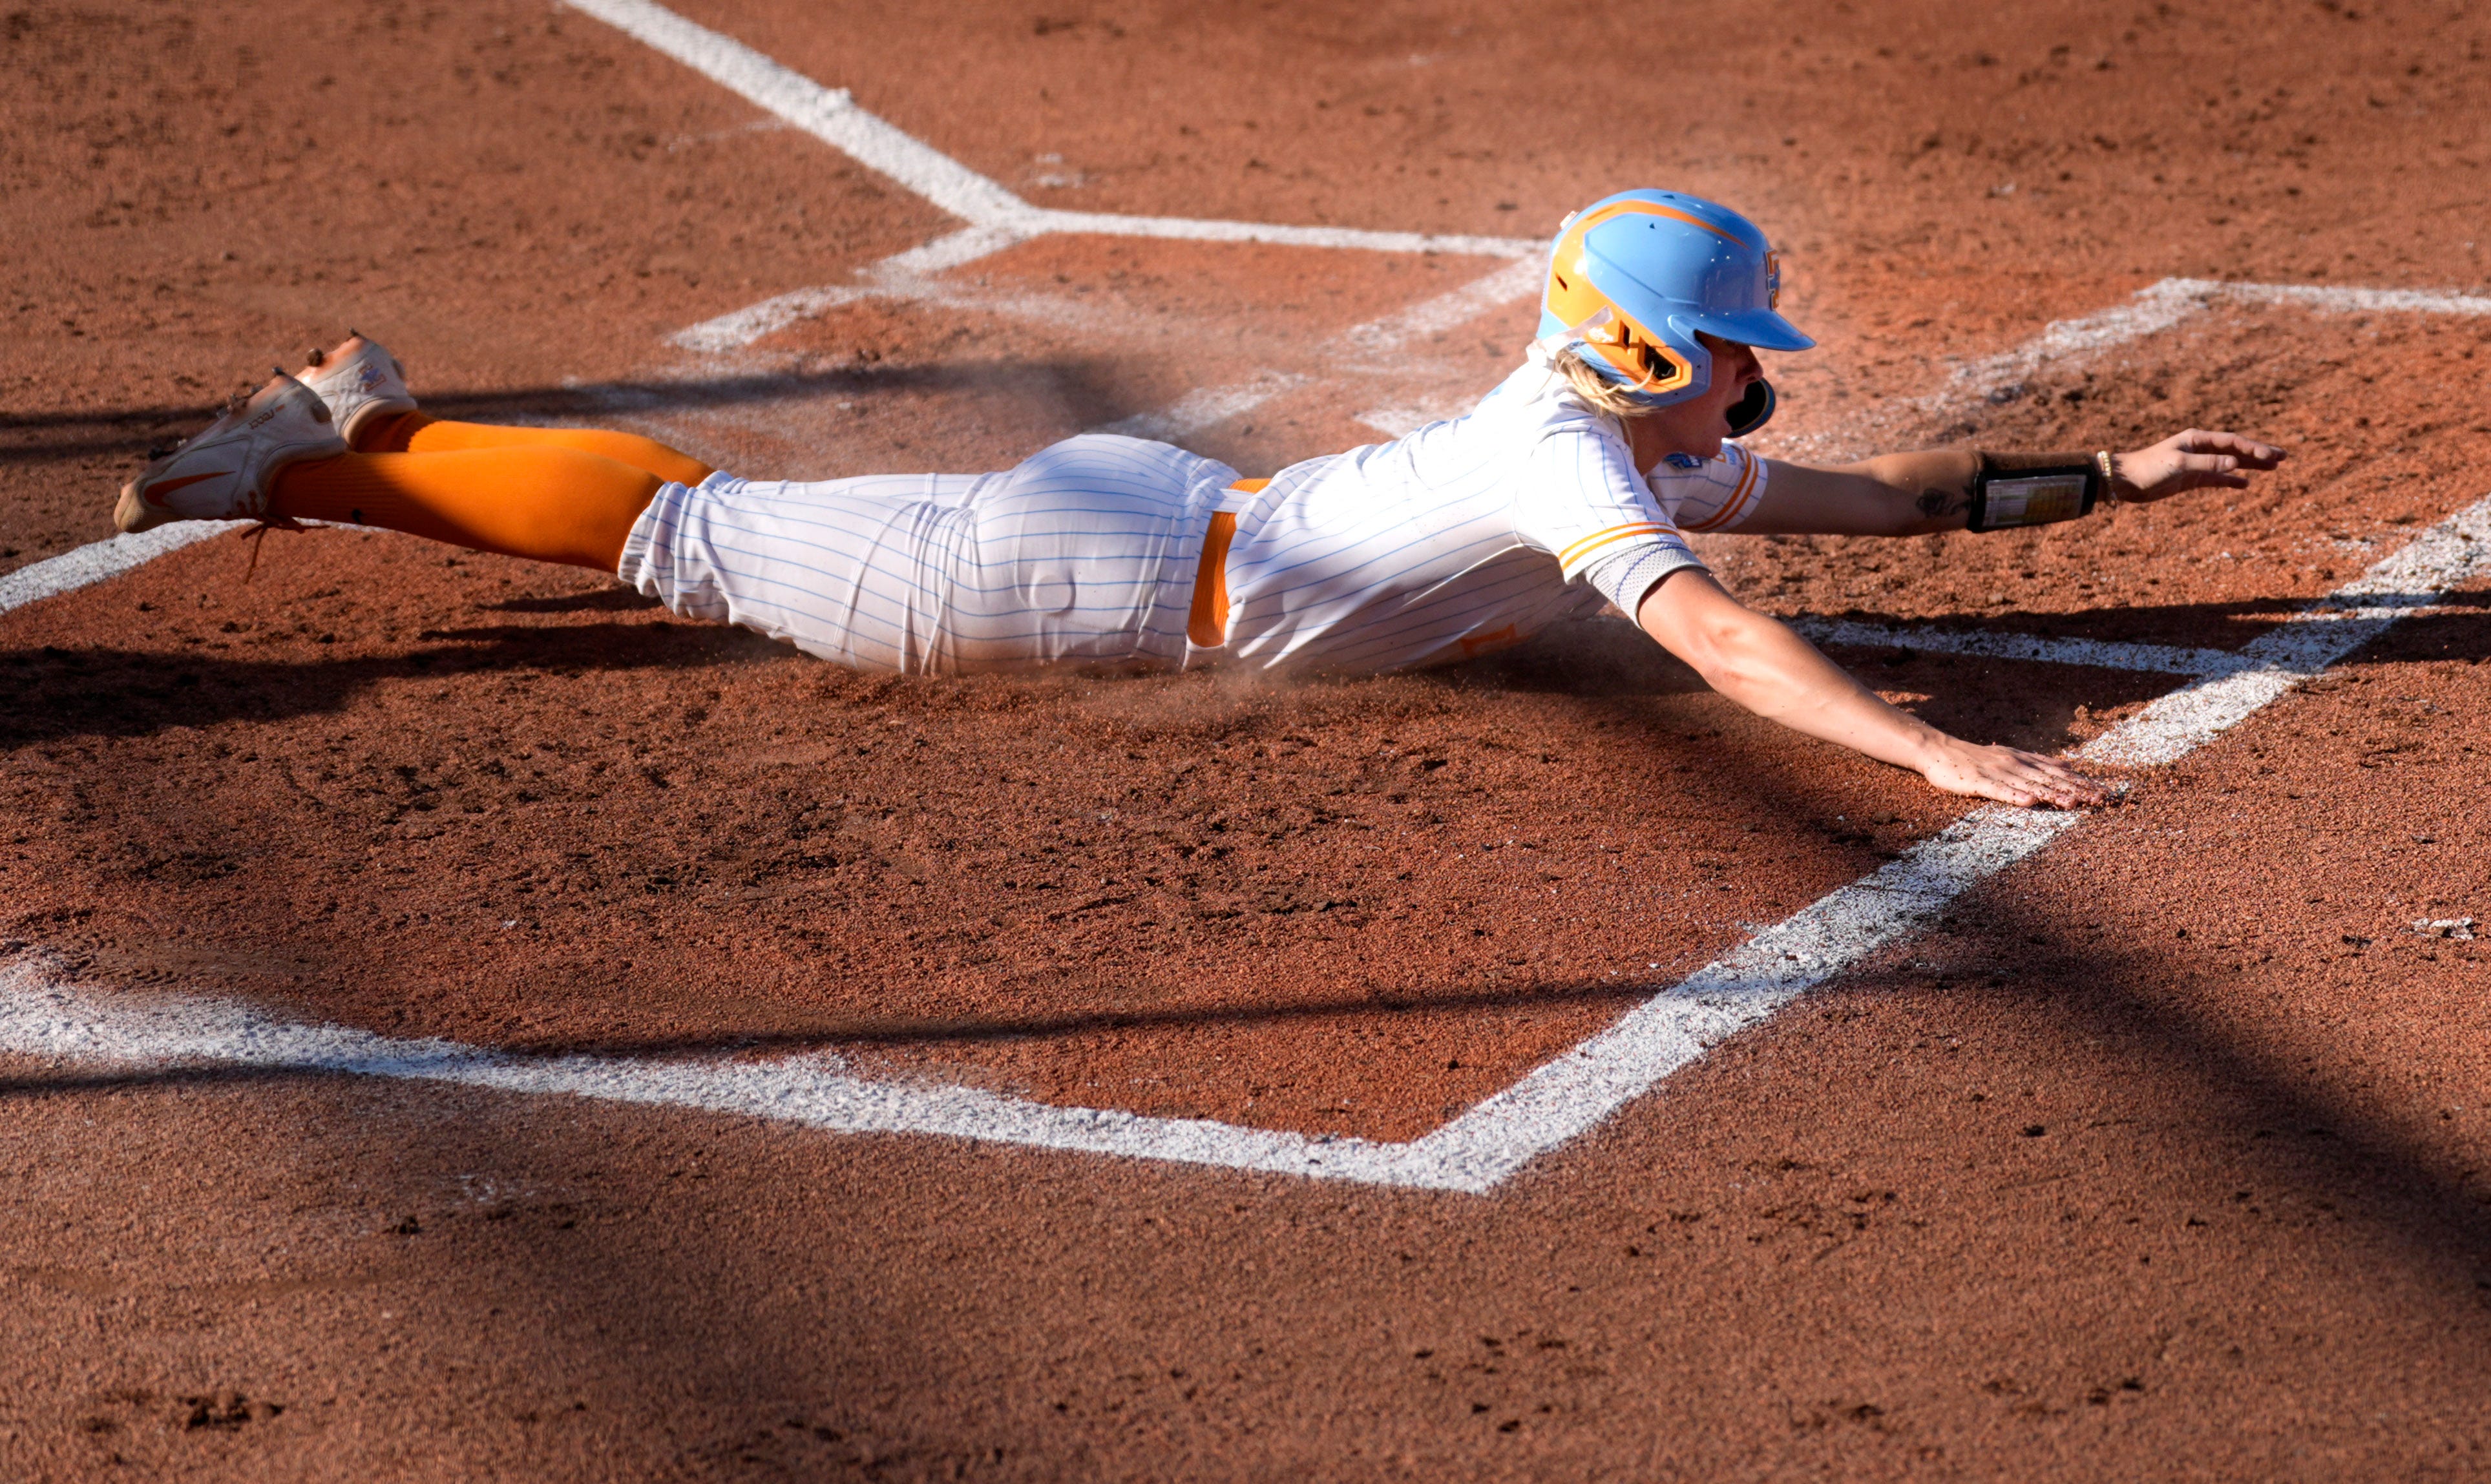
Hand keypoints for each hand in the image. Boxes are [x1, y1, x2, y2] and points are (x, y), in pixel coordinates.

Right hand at [1917, 736, 2112, 808]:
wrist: (1940, 750)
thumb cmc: (1976, 758)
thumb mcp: (2012, 756)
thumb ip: (2039, 762)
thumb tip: (2069, 766)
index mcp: (2025, 761)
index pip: (2060, 773)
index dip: (2083, 782)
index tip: (2105, 793)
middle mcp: (2016, 765)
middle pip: (2050, 779)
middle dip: (2076, 789)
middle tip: (2100, 800)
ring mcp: (1997, 773)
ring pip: (2029, 785)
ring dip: (2052, 793)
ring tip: (2073, 803)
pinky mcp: (1977, 782)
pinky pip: (1998, 790)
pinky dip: (2014, 795)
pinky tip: (2029, 801)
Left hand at [2113, 429, 2286, 504]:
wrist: (2124, 481)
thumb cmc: (2148, 468)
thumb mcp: (2179, 464)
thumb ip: (2207, 464)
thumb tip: (2236, 464)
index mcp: (2197, 439)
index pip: (2232, 442)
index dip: (2253, 448)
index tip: (2272, 456)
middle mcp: (2200, 448)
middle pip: (2236, 450)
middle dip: (2259, 454)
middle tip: (2283, 457)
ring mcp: (2197, 463)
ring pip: (2230, 464)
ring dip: (2250, 466)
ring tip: (2273, 468)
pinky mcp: (2191, 478)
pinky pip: (2217, 478)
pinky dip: (2231, 480)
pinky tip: (2246, 484)